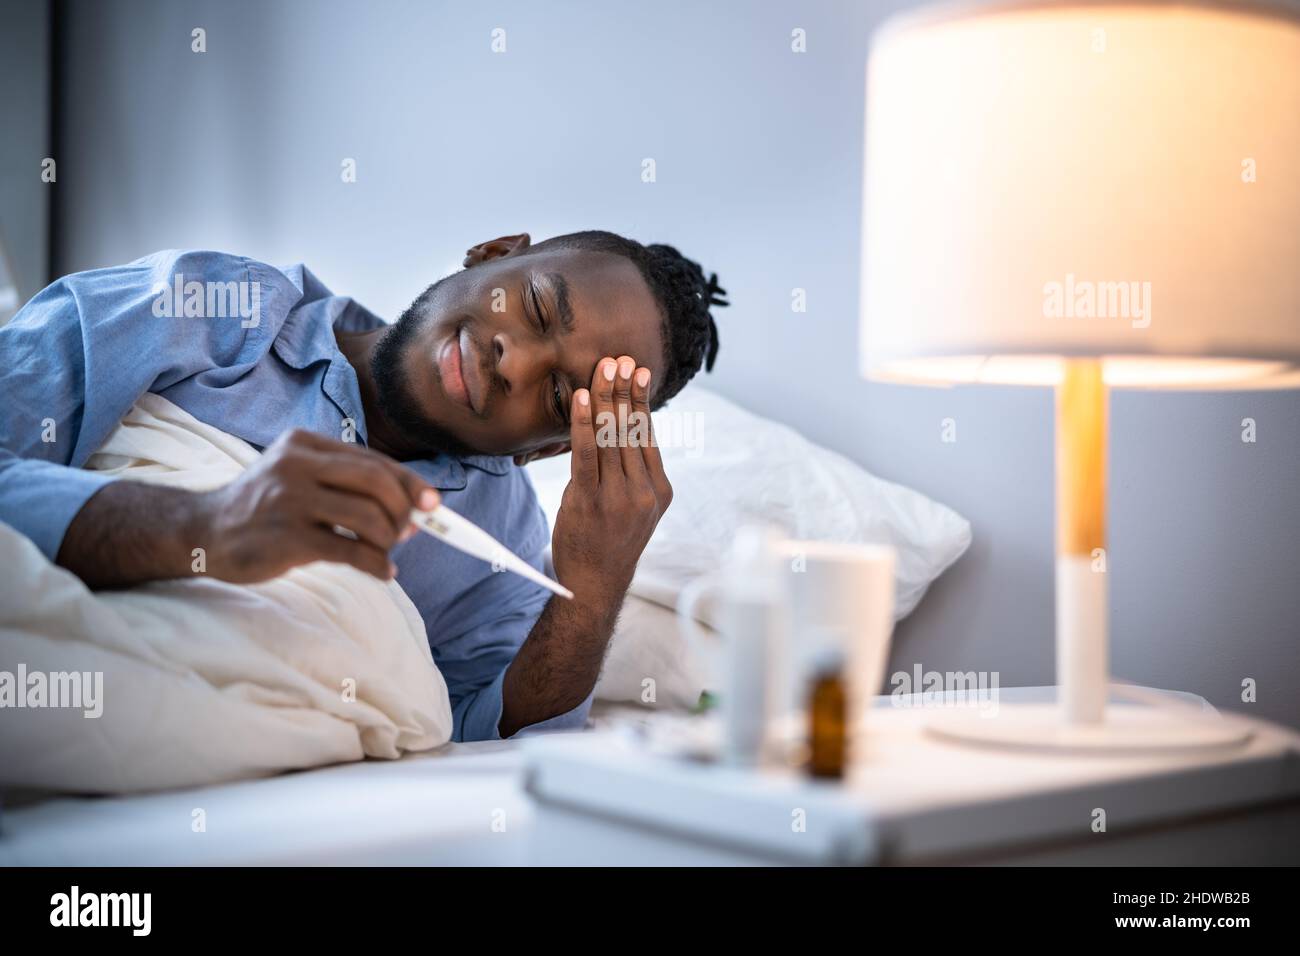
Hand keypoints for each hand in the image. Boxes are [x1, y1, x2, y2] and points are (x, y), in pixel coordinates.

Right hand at [189, 429, 438, 582]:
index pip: (374, 460)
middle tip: (408, 532)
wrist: (203, 532)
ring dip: (390, 540)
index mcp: (304, 443)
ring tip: (386, 553)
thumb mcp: (299, 477)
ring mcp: (291, 501)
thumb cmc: (264, 507)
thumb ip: (348, 484)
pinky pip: (352, 552)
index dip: (410, 483)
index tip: (433, 504)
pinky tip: (382, 573)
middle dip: (404, 510)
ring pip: (369, 518)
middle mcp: (297, 465)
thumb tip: (417, 508)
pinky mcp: (288, 539)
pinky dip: (377, 565)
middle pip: (378, 482)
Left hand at [551, 355, 671, 604]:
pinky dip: (585, 423)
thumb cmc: (609, 539)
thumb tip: (620, 425)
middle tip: (618, 360)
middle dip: (624, 391)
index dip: (642, 401)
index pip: (649, 435)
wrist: (594, 583)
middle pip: (631, 430)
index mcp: (660, 490)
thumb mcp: (634, 506)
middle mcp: (644, 491)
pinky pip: (586, 454)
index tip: (638, 372)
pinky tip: (584, 399)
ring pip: (611, 437)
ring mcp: (619, 497)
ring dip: (606, 398)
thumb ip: (631, 471)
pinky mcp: (590, 501)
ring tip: (602, 370)